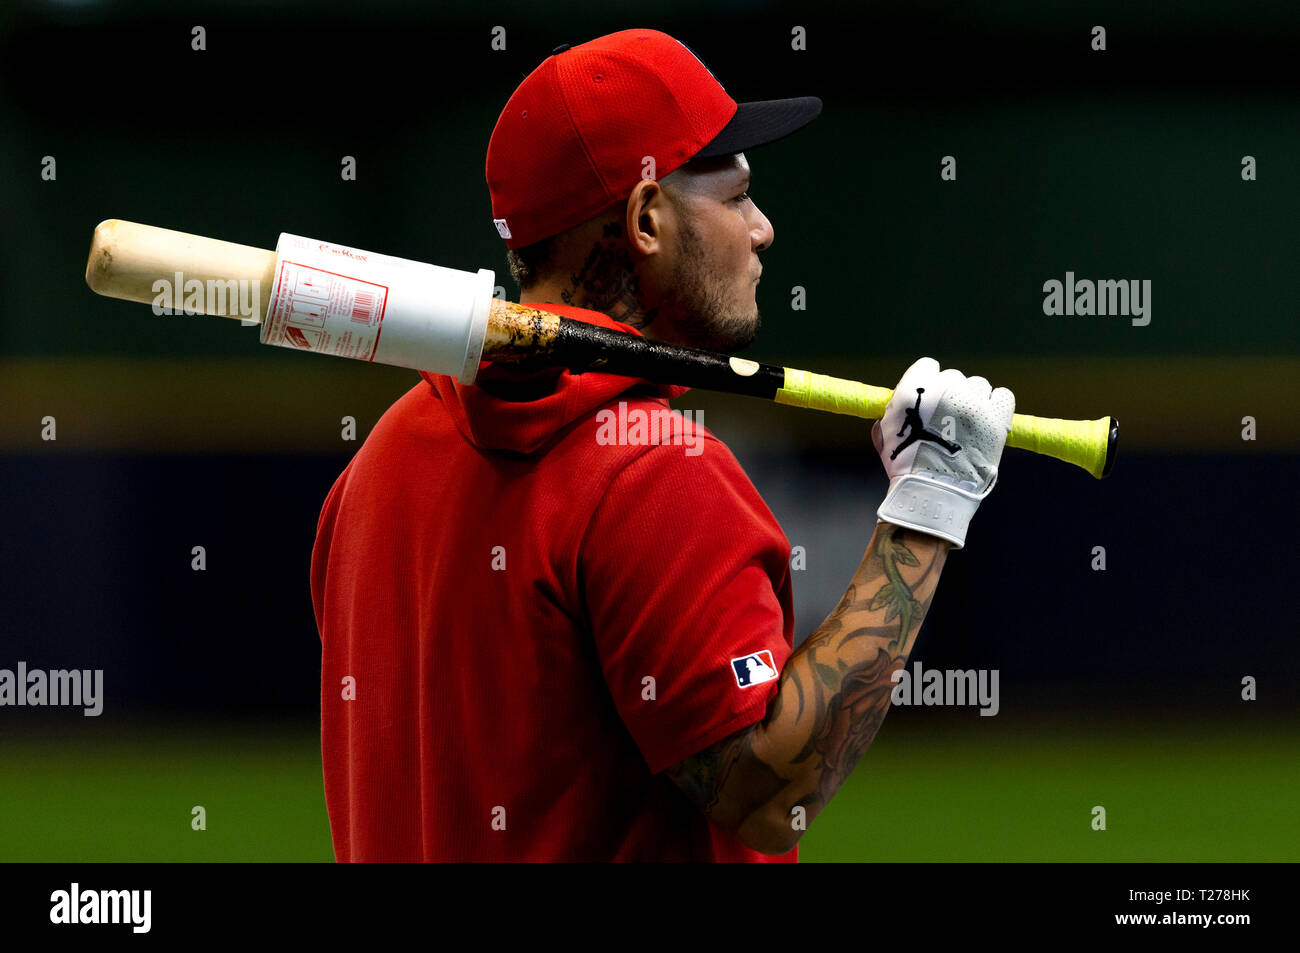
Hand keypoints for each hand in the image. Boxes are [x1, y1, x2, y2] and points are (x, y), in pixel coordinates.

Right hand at [871, 357, 1014, 548]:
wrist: (933, 491)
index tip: (928, 398)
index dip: (928, 382)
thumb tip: (902, 404)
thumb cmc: (906, 466)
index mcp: (916, 388)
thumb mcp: (886, 434)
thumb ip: (895, 412)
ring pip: (978, 385)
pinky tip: (987, 417)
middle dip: (949, 394)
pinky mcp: (996, 418)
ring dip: (972, 400)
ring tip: (966, 424)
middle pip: (953, 377)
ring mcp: (974, 402)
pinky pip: (1002, 395)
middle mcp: (947, 389)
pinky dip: (996, 404)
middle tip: (945, 418)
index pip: (928, 366)